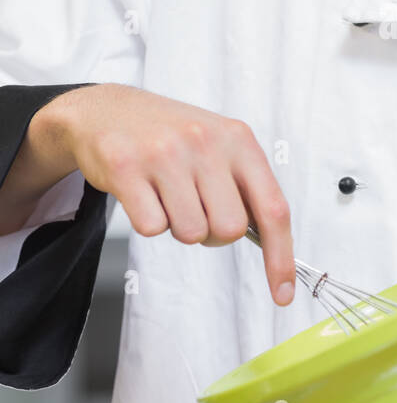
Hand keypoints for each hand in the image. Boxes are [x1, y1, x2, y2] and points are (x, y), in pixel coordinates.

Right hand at [39, 84, 295, 305]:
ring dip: (179, 226)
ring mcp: (165, 153)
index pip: (273, 208)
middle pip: (230, 229)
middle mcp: (206, 142)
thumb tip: (270, 243)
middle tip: (195, 208)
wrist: (108, 109)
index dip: (281, 257)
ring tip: (166, 195)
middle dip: (214, 233)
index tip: (282, 293)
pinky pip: (152, 227)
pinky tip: (142, 192)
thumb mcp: (218, 145)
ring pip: (191, 233)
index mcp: (239, 139)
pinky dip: (148, 221)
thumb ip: (244, 186)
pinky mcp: (126, 167)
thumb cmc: (170, 135)